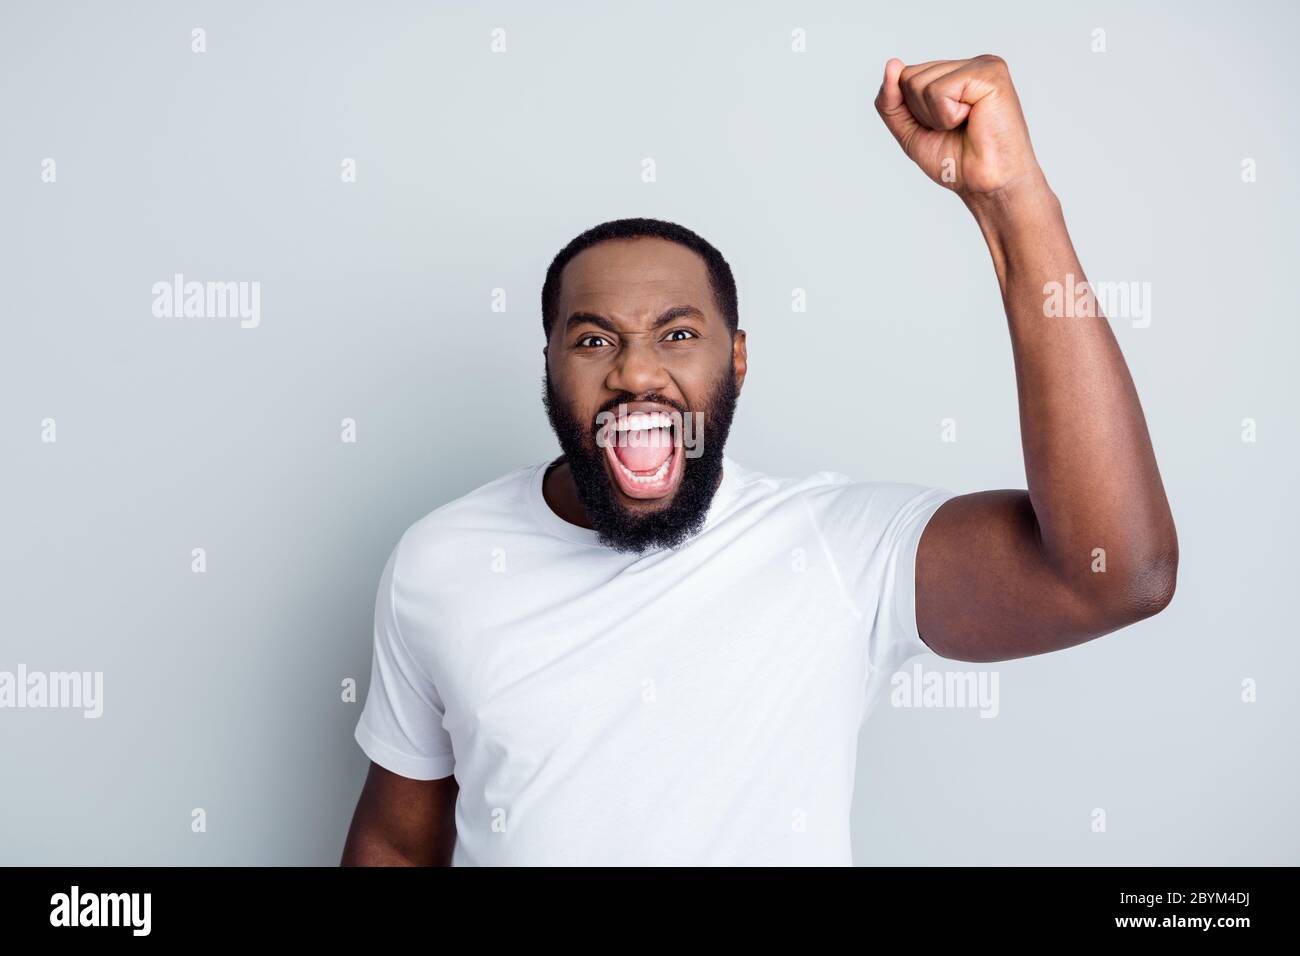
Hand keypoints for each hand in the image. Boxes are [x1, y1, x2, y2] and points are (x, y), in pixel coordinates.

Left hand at [874, 55, 1042, 199]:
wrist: (986, 186)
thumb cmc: (956, 161)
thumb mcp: (909, 130)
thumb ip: (891, 101)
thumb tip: (891, 65)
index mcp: (954, 73)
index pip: (904, 77)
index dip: (912, 112)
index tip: (941, 128)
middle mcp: (968, 64)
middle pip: (909, 78)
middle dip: (921, 114)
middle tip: (954, 129)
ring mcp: (981, 65)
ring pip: (921, 83)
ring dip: (935, 117)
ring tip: (964, 126)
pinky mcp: (990, 74)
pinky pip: (939, 91)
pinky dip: (947, 116)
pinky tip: (972, 121)